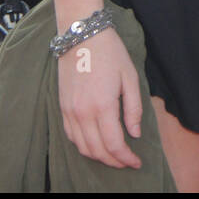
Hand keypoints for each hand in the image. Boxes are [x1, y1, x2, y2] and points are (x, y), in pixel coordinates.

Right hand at [57, 25, 142, 167]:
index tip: (136, 162)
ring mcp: (69, 111)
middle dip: (114, 161)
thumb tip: (135, 134)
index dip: (126, 158)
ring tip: (113, 155)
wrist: (81, 35)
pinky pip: (71, 136)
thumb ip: (134, 109)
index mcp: (102, 105)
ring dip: (98, 156)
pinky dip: (83, 146)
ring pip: (82, 147)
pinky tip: (95, 143)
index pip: (114, 144)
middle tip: (127, 161)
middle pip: (97, 151)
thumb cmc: (110, 52)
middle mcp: (83, 113)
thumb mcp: (130, 77)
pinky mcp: (62, 107)